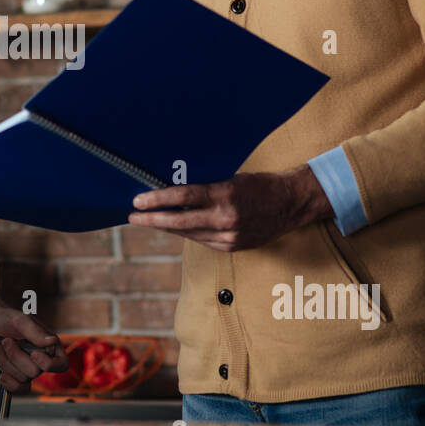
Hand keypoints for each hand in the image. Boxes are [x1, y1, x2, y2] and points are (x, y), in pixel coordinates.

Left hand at [0, 308, 68, 393]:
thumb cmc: (7, 320)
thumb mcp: (20, 320)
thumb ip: (36, 331)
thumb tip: (52, 341)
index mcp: (50, 345)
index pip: (61, 364)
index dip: (49, 364)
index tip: (34, 353)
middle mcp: (42, 359)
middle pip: (35, 372)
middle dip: (17, 357)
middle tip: (7, 341)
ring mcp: (29, 369)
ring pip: (23, 378)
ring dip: (6, 362)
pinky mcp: (17, 376)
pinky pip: (18, 389)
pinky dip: (9, 382)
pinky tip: (1, 373)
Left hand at [127, 165, 332, 251]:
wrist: (291, 203)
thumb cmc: (260, 184)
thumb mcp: (231, 178)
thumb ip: (206, 188)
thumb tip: (175, 192)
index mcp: (225, 195)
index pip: (183, 196)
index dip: (157, 200)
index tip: (138, 201)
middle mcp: (226, 218)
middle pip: (180, 221)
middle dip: (153, 219)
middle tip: (133, 216)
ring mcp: (229, 236)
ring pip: (188, 233)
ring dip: (166, 227)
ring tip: (148, 221)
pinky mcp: (232, 247)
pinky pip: (201, 240)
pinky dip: (186, 233)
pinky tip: (173, 228)